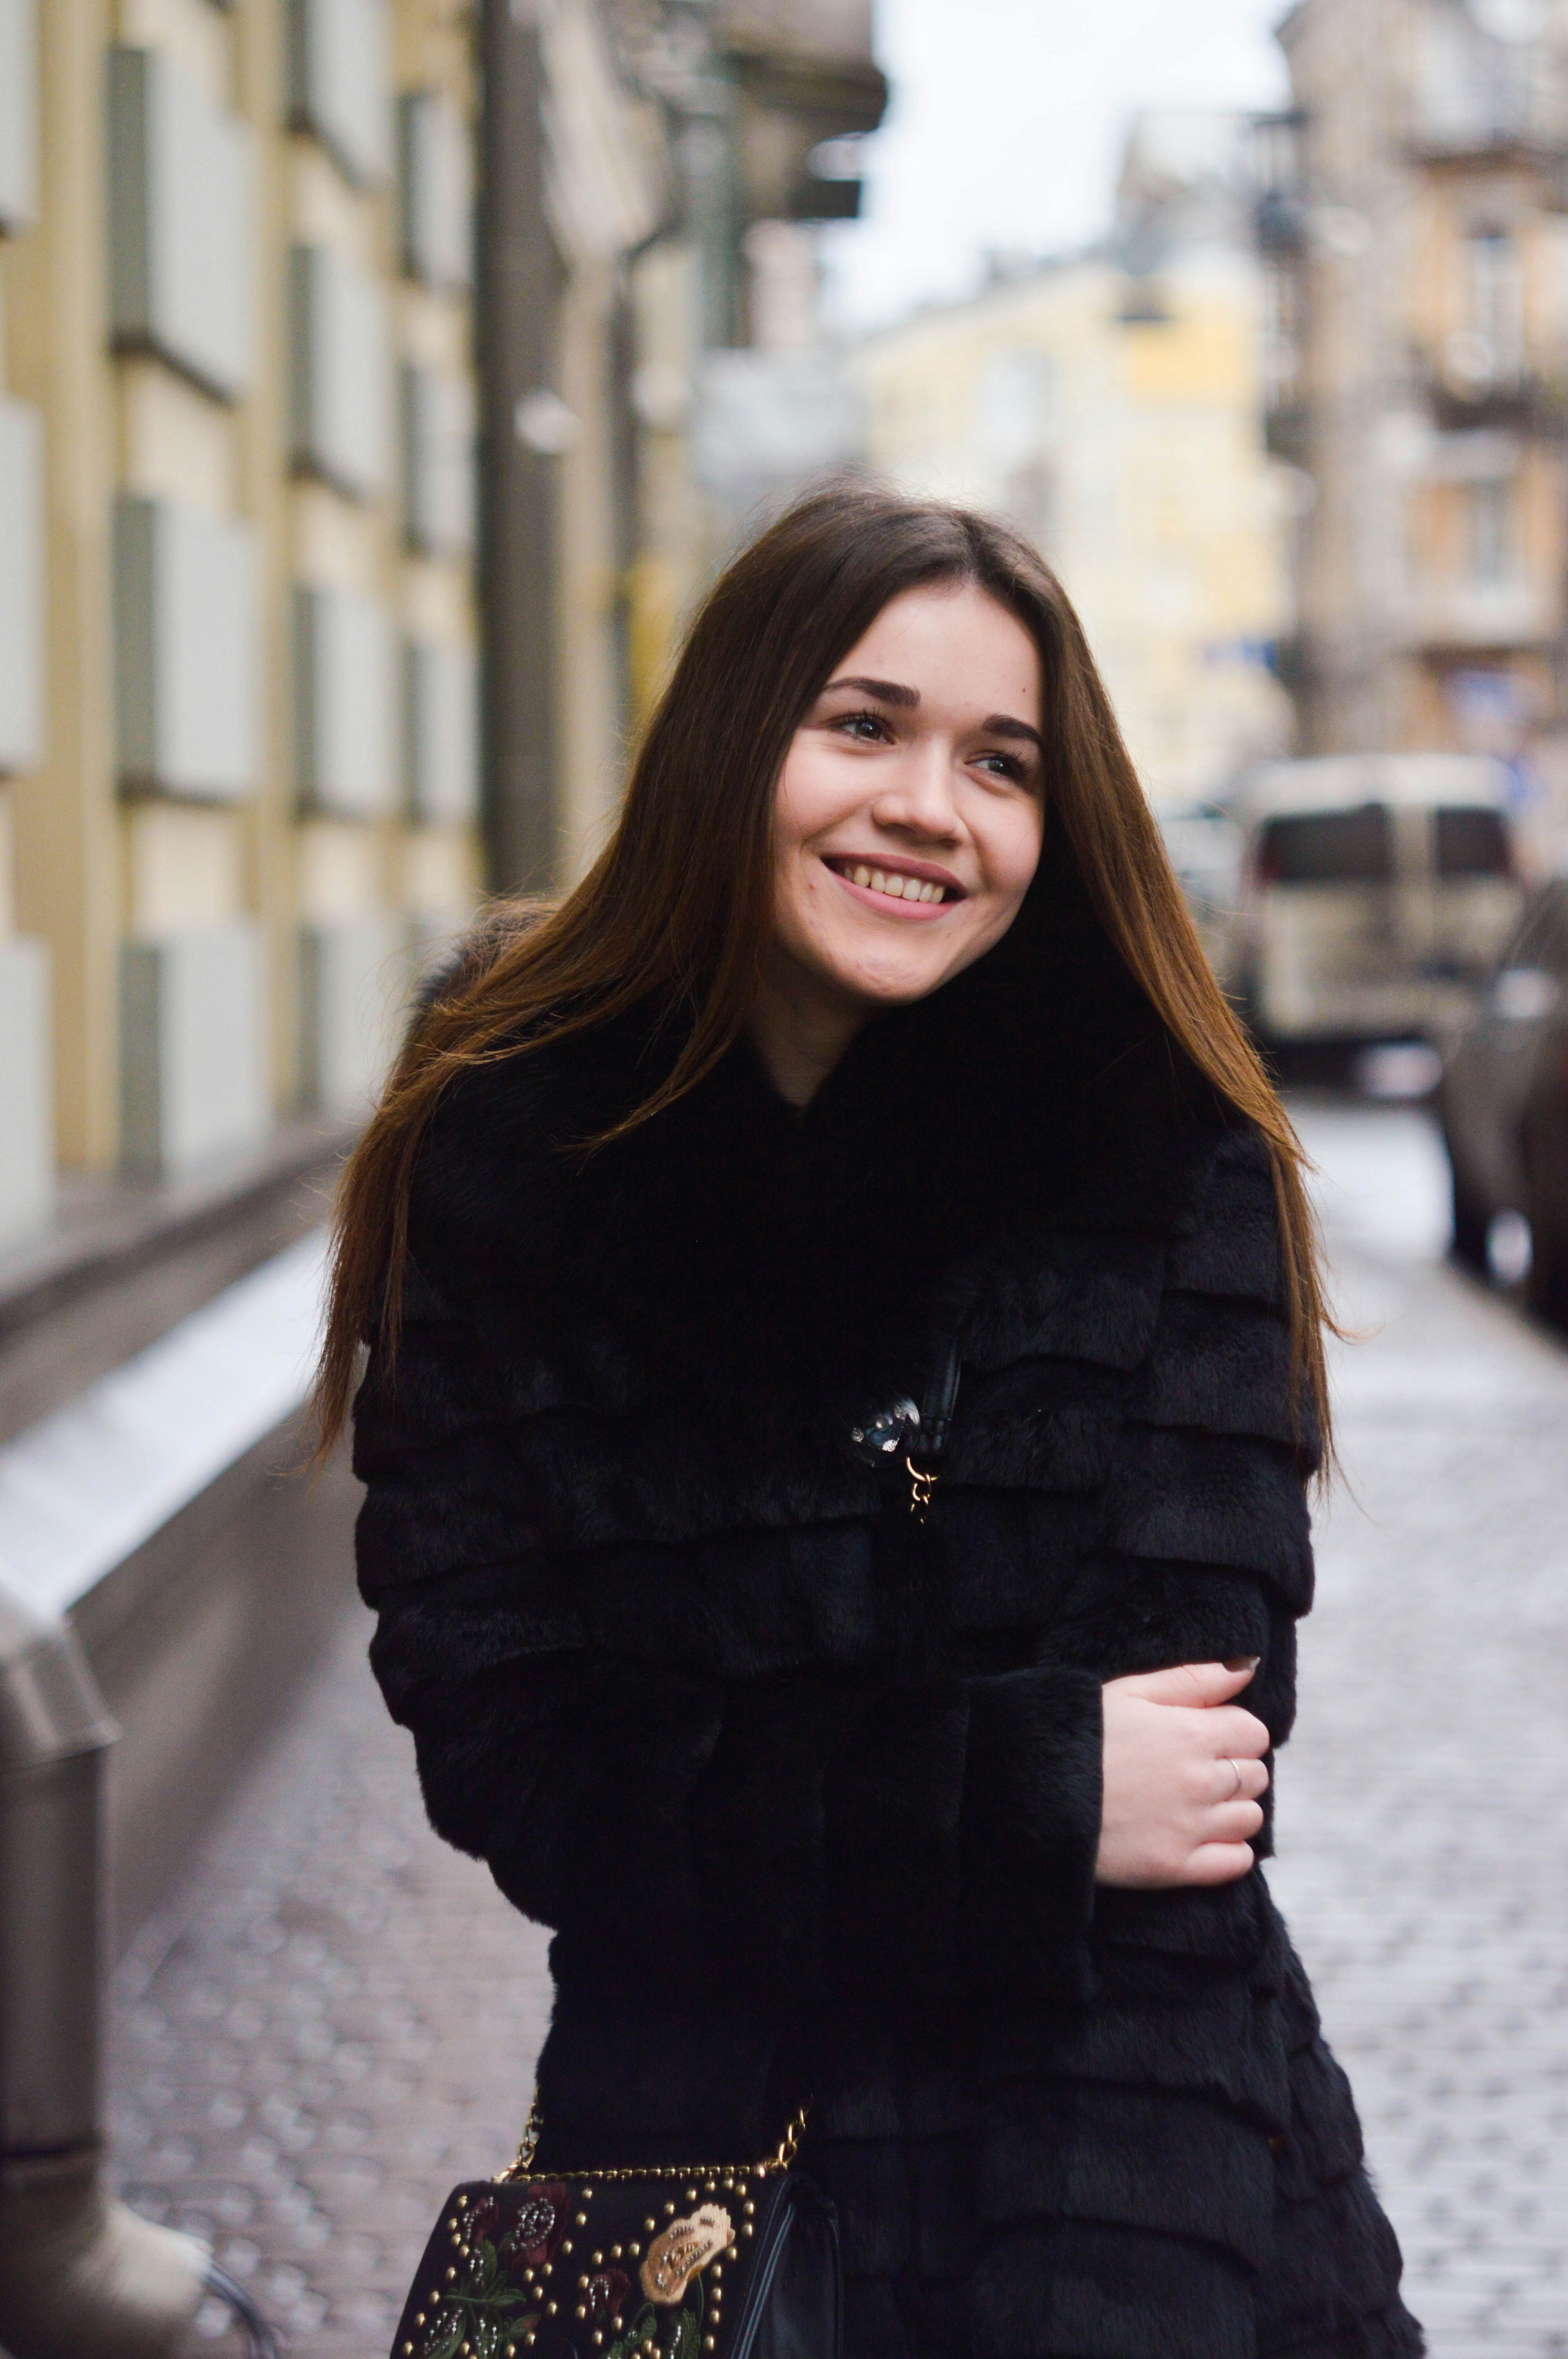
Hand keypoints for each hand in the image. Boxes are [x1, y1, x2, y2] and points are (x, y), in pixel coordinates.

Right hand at [1095, 1659, 1270, 1888]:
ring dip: (1232, 1809)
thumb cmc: (1078, 1734)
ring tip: (1195, 1803)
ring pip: (1250, 1818)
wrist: (1030, 1791)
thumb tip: (1247, 1667)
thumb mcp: (1130, 1691)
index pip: (1254, 1733)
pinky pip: (1235, 1863)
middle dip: (1234, 1769)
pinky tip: (1202, 1837)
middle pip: (1256, 1775)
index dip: (1233, 1732)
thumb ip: (1193, 1679)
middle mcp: (1200, 1781)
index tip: (1205, 1736)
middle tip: (1195, 1769)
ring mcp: (1190, 1828)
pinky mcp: (1175, 1867)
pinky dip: (1230, 1851)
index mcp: (1192, 1733)